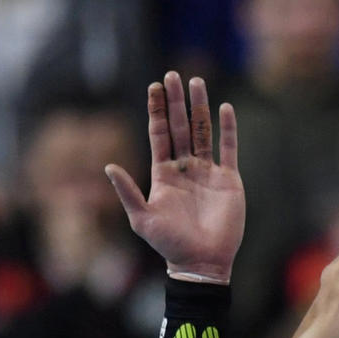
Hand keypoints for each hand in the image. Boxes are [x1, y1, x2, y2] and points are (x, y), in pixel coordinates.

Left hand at [108, 71, 243, 282]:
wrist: (201, 262)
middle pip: (180, 127)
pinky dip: (228, 129)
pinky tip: (224, 108)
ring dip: (200, 107)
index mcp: (163, 174)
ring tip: (197, 82)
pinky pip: (229, 148)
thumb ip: (127, 192)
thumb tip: (108, 166)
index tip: (153, 87)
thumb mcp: (142, 219)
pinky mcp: (229, 180)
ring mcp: (208, 172)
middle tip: (172, 75)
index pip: (159, 135)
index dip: (156, 111)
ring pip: (203, 132)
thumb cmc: (169, 244)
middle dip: (176, 101)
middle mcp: (185, 168)